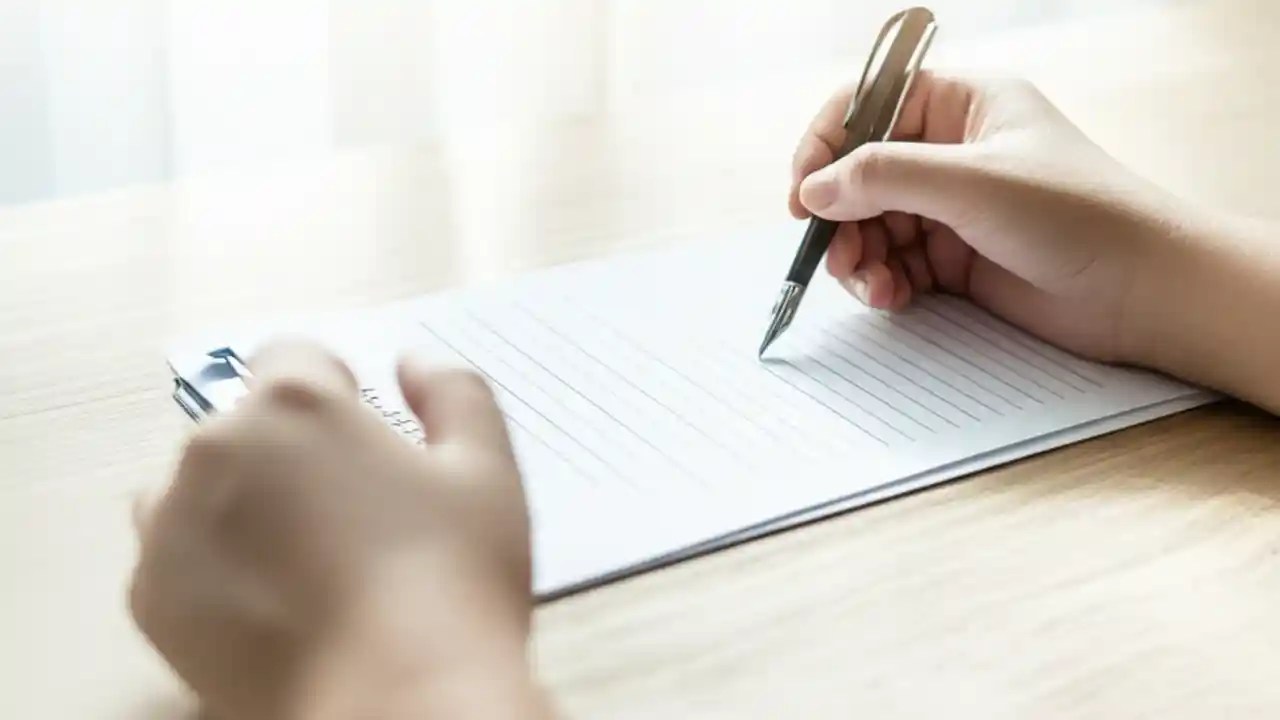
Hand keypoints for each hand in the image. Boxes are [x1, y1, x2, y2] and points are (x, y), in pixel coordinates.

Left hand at [129, 339, 552, 719]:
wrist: (399, 699)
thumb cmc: (451, 579)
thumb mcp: (486, 469)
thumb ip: (454, 392)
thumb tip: (413, 363)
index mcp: (295, 404)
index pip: (294, 356)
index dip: (336, 390)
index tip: (364, 437)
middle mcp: (216, 449)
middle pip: (246, 424)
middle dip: (290, 452)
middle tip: (349, 515)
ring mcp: (171, 525)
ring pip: (197, 487)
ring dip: (238, 502)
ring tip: (303, 560)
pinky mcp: (152, 598)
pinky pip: (175, 556)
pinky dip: (213, 567)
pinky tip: (275, 604)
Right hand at [787, 72, 1205, 364]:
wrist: (1145, 292)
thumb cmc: (1079, 215)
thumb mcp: (970, 182)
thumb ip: (883, 178)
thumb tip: (814, 190)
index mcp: (962, 104)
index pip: (866, 107)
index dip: (825, 146)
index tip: (803, 194)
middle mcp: (952, 151)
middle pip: (860, 175)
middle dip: (842, 218)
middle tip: (836, 255)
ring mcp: (954, 208)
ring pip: (872, 226)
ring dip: (860, 258)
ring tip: (875, 288)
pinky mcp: (958, 259)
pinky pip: (895, 265)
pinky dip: (883, 283)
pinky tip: (894, 298)